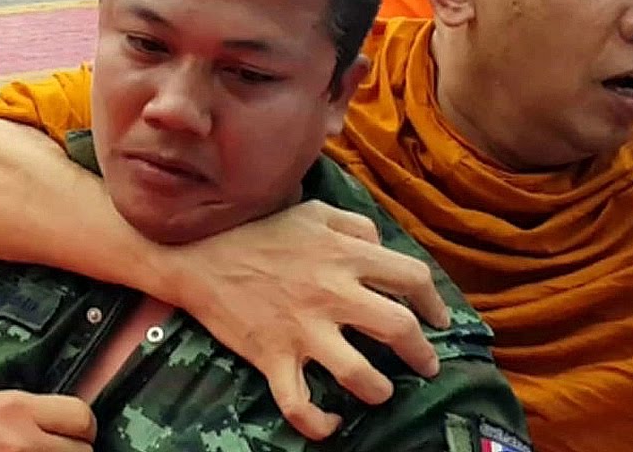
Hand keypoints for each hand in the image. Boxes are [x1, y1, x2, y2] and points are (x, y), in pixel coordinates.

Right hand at [167, 200, 448, 439]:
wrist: (196, 256)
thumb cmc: (257, 232)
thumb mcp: (310, 211)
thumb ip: (354, 224)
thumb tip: (382, 246)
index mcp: (342, 255)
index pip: (411, 277)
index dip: (434, 301)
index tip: (436, 318)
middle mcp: (330, 293)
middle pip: (398, 329)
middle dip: (422, 353)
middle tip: (425, 364)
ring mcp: (301, 329)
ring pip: (360, 374)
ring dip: (379, 390)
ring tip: (381, 391)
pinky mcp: (272, 357)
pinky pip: (299, 403)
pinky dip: (318, 422)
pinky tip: (330, 422)